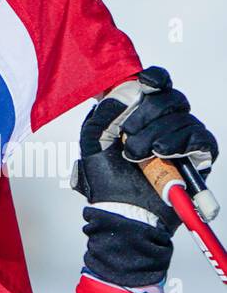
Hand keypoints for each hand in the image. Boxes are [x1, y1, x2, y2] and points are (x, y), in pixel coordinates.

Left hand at [71, 67, 217, 287]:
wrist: (122, 213)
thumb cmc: (106, 182)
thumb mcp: (92, 143)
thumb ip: (102, 114)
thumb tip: (126, 90)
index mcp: (140, 115)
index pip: (156, 84)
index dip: (153, 79)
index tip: (143, 83)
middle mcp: (164, 124)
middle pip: (169, 98)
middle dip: (145, 115)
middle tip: (127, 136)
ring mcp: (183, 140)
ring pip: (182, 118)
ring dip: (154, 136)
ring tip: (137, 156)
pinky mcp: (198, 157)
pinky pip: (200, 139)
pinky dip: (180, 143)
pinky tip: (162, 154)